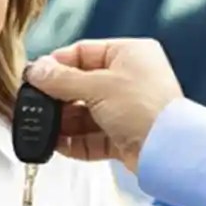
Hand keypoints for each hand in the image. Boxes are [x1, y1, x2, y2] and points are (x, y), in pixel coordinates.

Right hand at [25, 38, 183, 172]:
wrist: (170, 153)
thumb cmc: (146, 109)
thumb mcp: (97, 86)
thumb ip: (61, 80)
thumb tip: (35, 70)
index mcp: (130, 54)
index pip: (84, 52)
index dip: (57, 64)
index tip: (35, 76)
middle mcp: (131, 79)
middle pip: (82, 84)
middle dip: (58, 98)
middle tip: (35, 105)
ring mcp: (128, 109)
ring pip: (86, 113)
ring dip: (64, 122)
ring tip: (43, 128)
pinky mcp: (126, 136)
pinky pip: (93, 136)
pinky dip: (75, 141)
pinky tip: (58, 144)